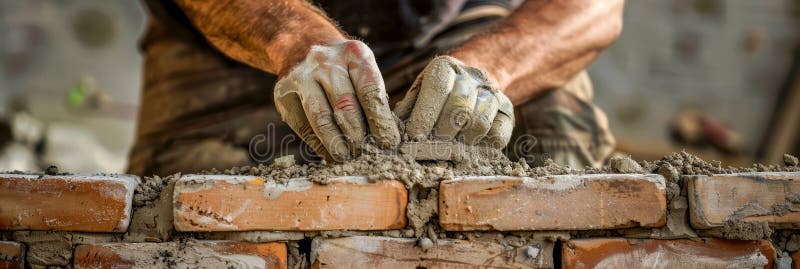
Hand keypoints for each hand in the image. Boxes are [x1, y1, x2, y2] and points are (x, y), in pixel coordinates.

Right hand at [274, 40, 399, 161]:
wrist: (300, 45)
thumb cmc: (343, 67)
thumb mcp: (361, 69)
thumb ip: (372, 97)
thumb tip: (382, 138)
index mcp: (354, 54)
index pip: (369, 90)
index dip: (380, 119)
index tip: (388, 142)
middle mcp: (325, 61)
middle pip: (345, 105)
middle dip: (358, 134)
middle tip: (366, 152)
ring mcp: (301, 76)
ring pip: (321, 117)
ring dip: (336, 143)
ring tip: (346, 157)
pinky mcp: (283, 93)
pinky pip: (303, 125)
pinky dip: (318, 144)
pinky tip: (329, 154)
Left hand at [394, 56, 513, 147]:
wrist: (472, 85)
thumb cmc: (434, 97)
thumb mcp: (417, 96)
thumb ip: (406, 112)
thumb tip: (390, 135)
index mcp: (445, 68)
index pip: (438, 87)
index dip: (425, 113)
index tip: (413, 136)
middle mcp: (472, 76)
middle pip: (459, 107)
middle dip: (440, 133)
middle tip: (427, 151)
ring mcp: (493, 93)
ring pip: (478, 122)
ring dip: (460, 143)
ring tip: (445, 154)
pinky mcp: (507, 112)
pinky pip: (496, 134)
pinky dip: (480, 148)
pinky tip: (465, 152)